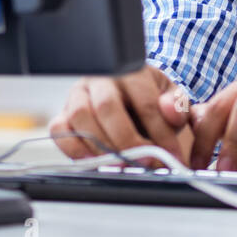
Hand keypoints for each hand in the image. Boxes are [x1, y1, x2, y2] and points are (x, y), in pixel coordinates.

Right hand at [48, 64, 193, 168]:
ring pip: (81, 116)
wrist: (130, 103)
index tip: (171, 154)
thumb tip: (169, 110)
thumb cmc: (151, 101)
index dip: (159, 131)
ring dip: (102, 146)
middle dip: (128, 140)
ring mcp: (78, 95)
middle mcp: (100, 79)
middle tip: (145, 162)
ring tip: (122, 165)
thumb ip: (177, 106)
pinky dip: (75, 149)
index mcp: (130, 71)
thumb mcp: (170, 99)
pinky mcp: (63, 114)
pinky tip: (95, 162)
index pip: (144, 100)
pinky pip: (60, 130)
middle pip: (107, 106)